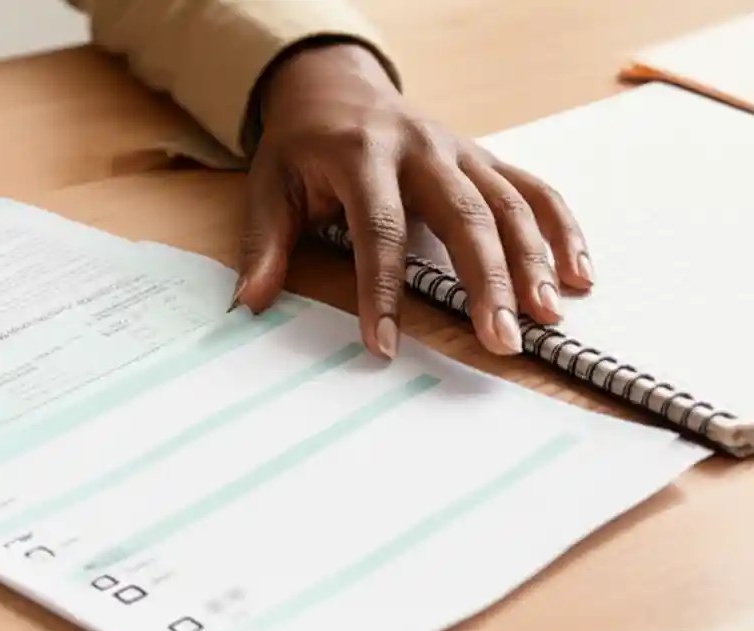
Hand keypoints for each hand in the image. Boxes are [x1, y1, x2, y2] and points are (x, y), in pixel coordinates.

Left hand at [234, 43, 593, 357]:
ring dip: (534, 262)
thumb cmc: (301, 146)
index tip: (384, 345)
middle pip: (462, 217)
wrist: (334, 87)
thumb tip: (249, 303)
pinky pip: (533, 191)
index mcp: (362, 156)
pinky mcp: (483, 160)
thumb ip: (264, 245)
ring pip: (508, 204)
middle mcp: (421, 149)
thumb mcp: (269, 186)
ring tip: (548, 317)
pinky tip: (579, 275)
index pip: (378, 230)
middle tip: (501, 339)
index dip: (382, 291)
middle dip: (486, 281)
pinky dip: (561, 231)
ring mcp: (460, 151)